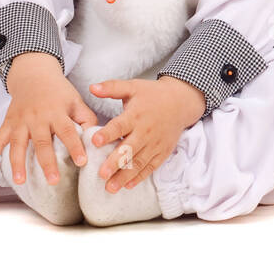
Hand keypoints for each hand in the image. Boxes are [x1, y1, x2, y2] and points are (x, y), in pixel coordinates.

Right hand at [0, 52, 99, 185]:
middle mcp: (37, 118)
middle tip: (53, 181)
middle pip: (42, 143)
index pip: (68, 132)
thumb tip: (97, 139)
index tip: (82, 162)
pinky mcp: (8, 122)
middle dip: (47, 163)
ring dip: (17, 163)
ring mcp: (20, 121)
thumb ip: (86, 119)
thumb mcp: (76, 101)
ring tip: (20, 181)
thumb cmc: (59, 92)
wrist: (34, 74)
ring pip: (18, 144)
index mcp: (57, 112)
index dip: (75, 147)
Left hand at [87, 76, 205, 192]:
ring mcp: (155, 143)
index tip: (94, 142)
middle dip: (115, 162)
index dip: (107, 134)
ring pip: (139, 162)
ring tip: (110, 187)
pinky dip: (140, 177)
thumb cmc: (153, 94)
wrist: (181, 102)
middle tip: (102, 174)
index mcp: (136, 115)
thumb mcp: (133, 86)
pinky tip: (128, 186)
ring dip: (125, 176)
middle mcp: (145, 131)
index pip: (120, 126)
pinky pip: (151, 167)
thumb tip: (92, 87)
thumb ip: (112, 88)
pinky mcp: (162, 151)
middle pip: (129, 149)